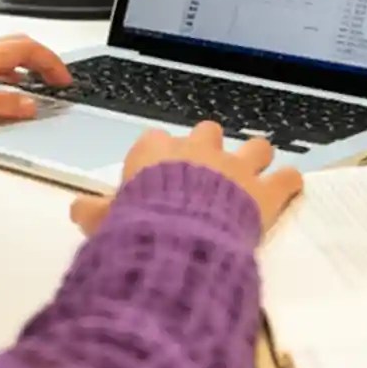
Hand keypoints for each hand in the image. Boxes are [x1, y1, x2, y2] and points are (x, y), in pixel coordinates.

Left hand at [0, 34, 71, 125]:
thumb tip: (30, 105)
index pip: (26, 48)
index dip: (50, 61)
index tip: (64, 80)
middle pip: (18, 45)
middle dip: (43, 60)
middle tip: (58, 81)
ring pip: (5, 53)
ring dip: (27, 65)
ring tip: (39, 85)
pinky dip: (9, 71)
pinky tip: (6, 87)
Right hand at [70, 121, 303, 235]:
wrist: (178, 235)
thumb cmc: (138, 224)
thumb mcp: (105, 221)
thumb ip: (94, 212)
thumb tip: (77, 208)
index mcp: (156, 152)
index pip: (155, 142)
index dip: (158, 160)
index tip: (156, 178)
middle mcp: (198, 150)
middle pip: (208, 132)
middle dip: (210, 148)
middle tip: (208, 170)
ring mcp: (235, 167)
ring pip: (254, 145)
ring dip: (255, 156)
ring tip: (254, 167)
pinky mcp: (265, 190)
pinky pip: (287, 176)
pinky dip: (288, 182)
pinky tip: (289, 186)